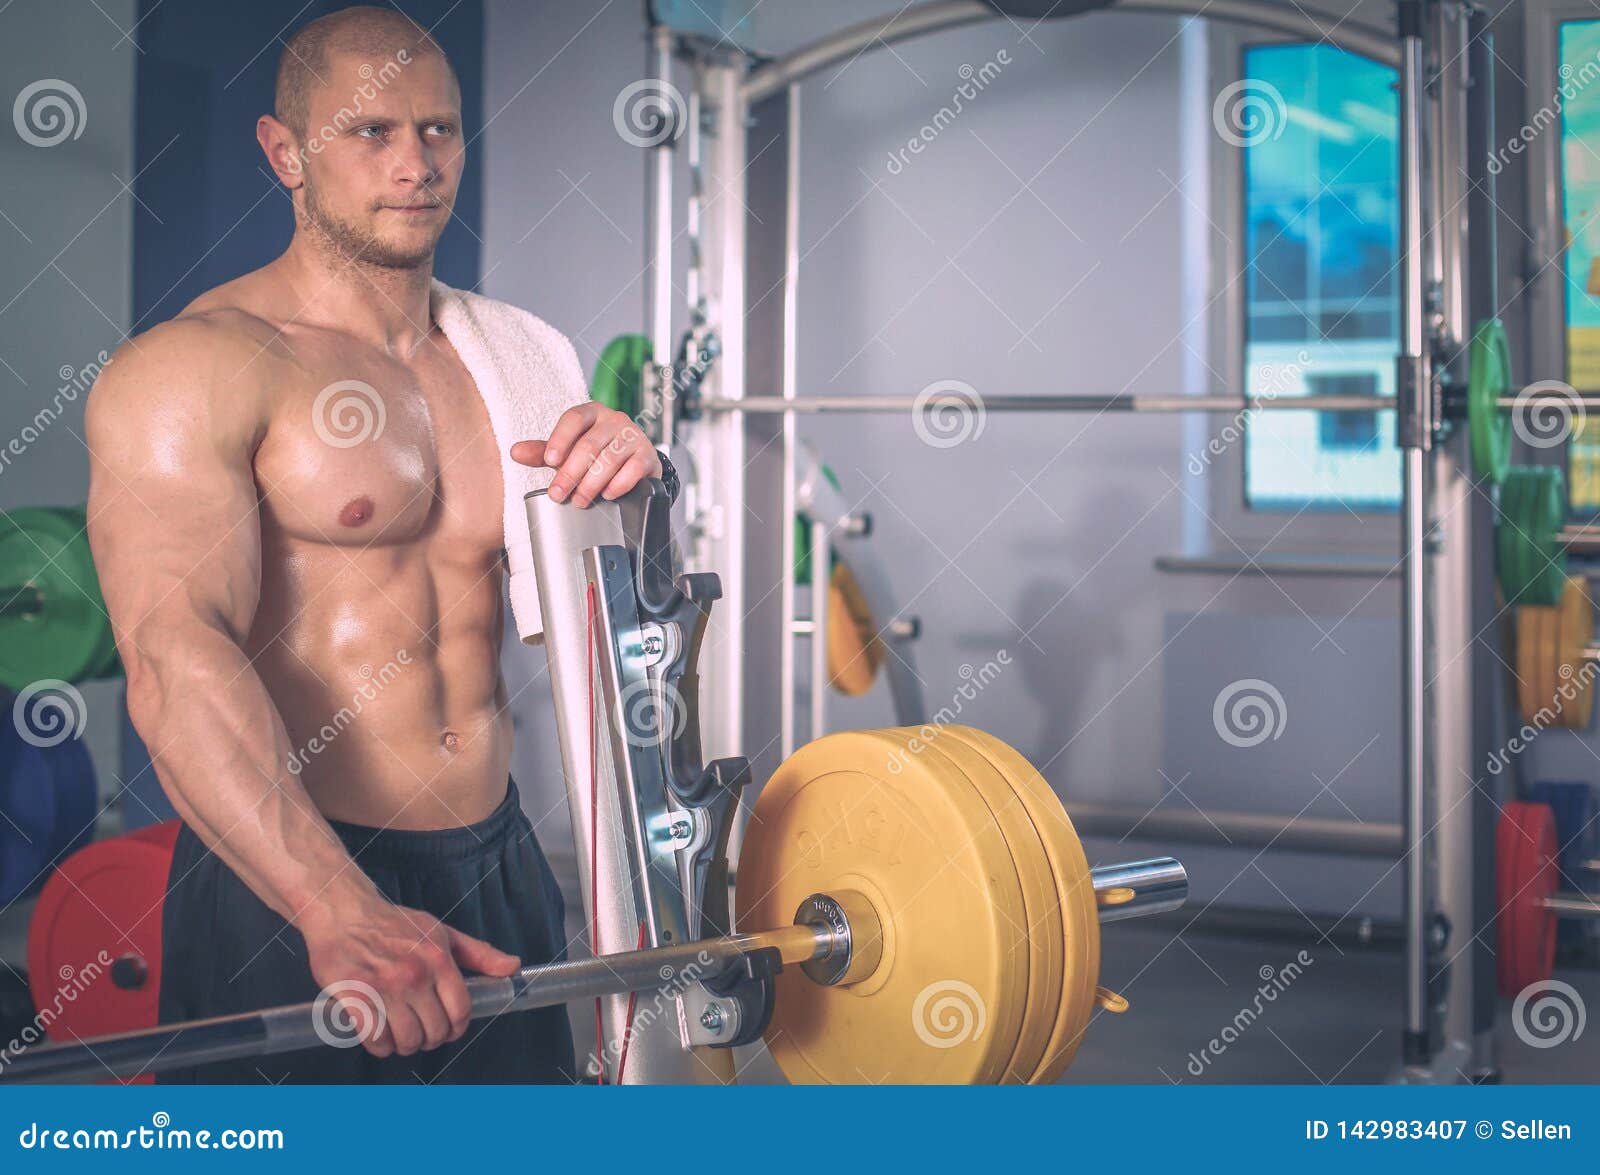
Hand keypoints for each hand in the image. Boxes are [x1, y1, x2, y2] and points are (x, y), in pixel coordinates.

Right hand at [300, 892, 519, 1057]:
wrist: (344, 913)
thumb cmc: (394, 924)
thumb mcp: (442, 933)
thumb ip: (478, 954)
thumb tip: (512, 967)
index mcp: (439, 959)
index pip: (461, 1011)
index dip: (457, 1028)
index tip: (448, 1030)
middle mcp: (415, 975)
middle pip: (435, 1031)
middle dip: (430, 1039)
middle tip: (420, 1033)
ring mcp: (384, 987)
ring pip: (407, 1040)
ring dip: (405, 1045)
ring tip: (400, 1036)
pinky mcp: (355, 996)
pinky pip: (375, 1039)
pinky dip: (379, 1045)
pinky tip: (378, 1036)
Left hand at [511, 403, 661, 507]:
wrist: (634, 462)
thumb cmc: (597, 453)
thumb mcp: (568, 450)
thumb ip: (543, 452)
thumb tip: (516, 451)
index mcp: (592, 413)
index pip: (574, 418)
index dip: (560, 439)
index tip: (550, 461)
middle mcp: (614, 420)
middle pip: (589, 445)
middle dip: (570, 474)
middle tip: (558, 494)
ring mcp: (633, 436)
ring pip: (609, 460)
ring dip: (591, 485)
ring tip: (580, 500)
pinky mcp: (648, 455)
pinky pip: (632, 470)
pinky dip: (617, 485)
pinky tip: (607, 494)